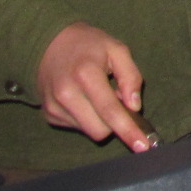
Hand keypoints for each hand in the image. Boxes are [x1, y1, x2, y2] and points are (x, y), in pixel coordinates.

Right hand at [35, 22, 151, 151]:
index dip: (128, 130)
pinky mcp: (48, 115)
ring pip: (89, 131)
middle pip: (99, 130)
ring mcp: (54, 107)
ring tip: (98, 94)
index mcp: (86, 75)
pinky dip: (87, 117)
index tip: (142, 146)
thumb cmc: (88, 45)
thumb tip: (134, 106)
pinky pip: (77, 127)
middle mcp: (66, 94)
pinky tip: (84, 98)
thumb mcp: (117, 49)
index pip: (110, 111)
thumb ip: (131, 76)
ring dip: (100, 119)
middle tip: (117, 99)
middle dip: (115, 122)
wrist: (48, 44)